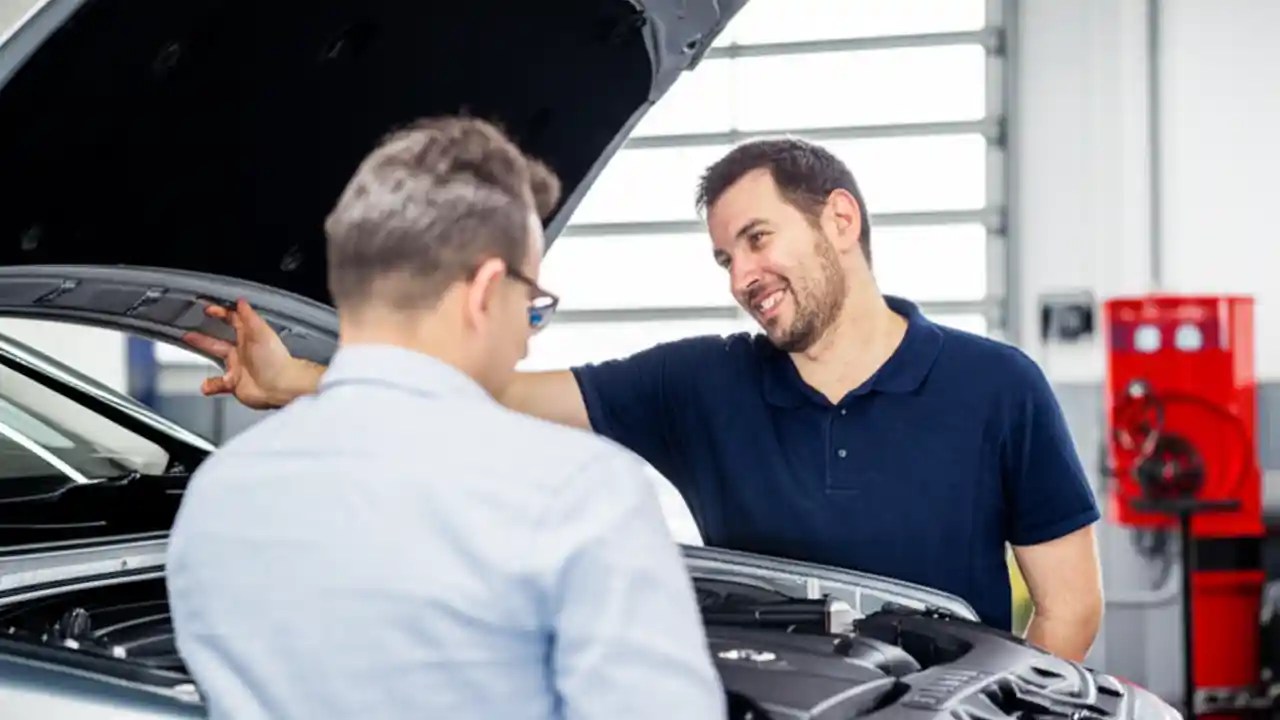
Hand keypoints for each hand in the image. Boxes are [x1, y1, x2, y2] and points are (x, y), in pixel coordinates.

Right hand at [182, 299, 313, 409]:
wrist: (281, 387)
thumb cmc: (276, 359)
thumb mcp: (261, 332)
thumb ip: (249, 317)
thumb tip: (241, 301)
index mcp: (249, 337)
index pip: (232, 320)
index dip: (220, 313)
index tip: (207, 309)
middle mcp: (242, 352)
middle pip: (218, 341)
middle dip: (202, 337)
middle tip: (188, 333)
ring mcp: (238, 368)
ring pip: (216, 361)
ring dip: (204, 359)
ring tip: (191, 359)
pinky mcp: (235, 384)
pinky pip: (218, 385)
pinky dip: (210, 385)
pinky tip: (206, 385)